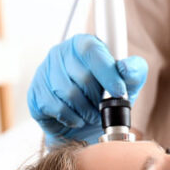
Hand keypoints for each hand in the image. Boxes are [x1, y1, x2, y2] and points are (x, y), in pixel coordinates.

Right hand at [27, 34, 147, 144]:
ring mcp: (44, 72)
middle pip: (82, 76)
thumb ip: (134, 71)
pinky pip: (55, 107)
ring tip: (91, 114)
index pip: (92, 50)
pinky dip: (71, 118)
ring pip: (69, 94)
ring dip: (86, 110)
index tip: (119, 91)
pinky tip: (76, 118)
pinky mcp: (35, 93)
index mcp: (84, 43)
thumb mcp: (129, 83)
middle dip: (98, 98)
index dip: (107, 72)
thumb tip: (125, 68)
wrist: (85, 125)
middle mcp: (60, 53)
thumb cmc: (108, 98)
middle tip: (103, 107)